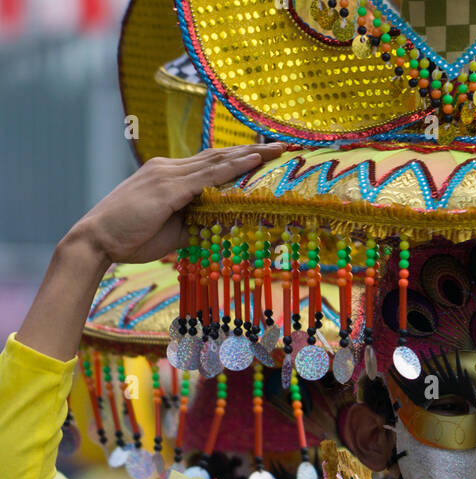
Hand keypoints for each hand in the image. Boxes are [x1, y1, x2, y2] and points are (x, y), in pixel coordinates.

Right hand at [72, 144, 285, 267]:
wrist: (97, 240)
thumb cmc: (130, 238)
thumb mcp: (171, 233)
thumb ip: (196, 224)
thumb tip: (220, 228)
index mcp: (169, 176)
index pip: (211, 163)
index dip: (239, 158)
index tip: (264, 156)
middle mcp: (169, 168)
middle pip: (218, 155)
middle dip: (252, 150)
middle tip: (282, 145)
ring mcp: (168, 175)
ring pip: (217, 161)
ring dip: (249, 155)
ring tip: (277, 150)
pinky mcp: (167, 188)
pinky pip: (207, 176)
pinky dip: (232, 168)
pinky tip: (252, 162)